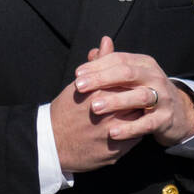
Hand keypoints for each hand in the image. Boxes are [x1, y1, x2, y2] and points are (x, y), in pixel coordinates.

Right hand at [50, 51, 142, 172]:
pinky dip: (136, 132)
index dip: (132, 82)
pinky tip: (130, 127)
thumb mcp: (79, 84)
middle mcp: (107, 113)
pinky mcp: (115, 152)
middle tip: (139, 96)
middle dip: (139, 97)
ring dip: (140, 115)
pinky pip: (135, 139)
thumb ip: (97, 64)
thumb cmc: (66, 110)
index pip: (128, 82)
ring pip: (139, 120)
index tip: (133, 82)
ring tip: (136, 111)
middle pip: (137, 100)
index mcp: (98, 93)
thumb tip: (107, 41)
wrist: (52, 144)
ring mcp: (112, 134)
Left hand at [74, 38, 193, 147]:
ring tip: (94, 108)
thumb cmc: (145, 92)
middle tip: (80, 88)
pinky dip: (130, 128)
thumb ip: (111, 65)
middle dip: (102, 79)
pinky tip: (112, 133)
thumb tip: (93, 51)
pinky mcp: (166, 118)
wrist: (178, 114)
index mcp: (144, 64)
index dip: (97, 66)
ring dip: (116, 101)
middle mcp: (154, 76)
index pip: (118, 59)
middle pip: (127, 73)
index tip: (77, 75)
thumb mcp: (131, 78)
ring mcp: (163, 97)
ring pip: (139, 96)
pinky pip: (147, 123)